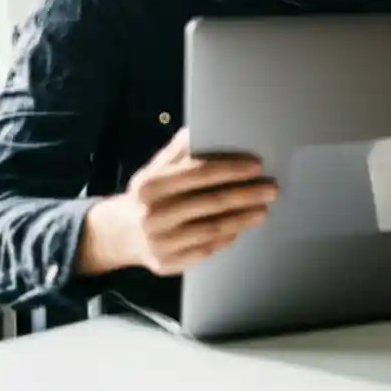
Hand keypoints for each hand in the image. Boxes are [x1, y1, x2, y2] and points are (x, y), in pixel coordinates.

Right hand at [76, 128, 276, 276]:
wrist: (119, 235)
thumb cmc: (147, 197)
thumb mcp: (154, 170)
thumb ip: (178, 151)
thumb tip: (201, 127)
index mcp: (151, 186)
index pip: (199, 173)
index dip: (231, 168)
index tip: (257, 165)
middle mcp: (154, 215)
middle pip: (211, 202)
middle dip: (246, 194)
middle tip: (271, 188)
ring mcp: (161, 241)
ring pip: (212, 228)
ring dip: (243, 218)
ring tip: (264, 209)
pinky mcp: (169, 263)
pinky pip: (206, 249)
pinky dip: (227, 238)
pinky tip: (241, 228)